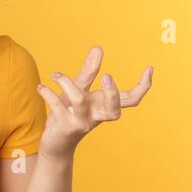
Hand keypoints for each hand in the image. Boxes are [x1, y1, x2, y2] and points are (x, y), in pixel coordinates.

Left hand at [36, 46, 152, 157]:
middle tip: (107, 75)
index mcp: (104, 106)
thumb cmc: (69, 113)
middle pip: (114, 109)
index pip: (131, 99)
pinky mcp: (64, 127)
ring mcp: (81, 123)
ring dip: (67, 84)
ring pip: (80, 102)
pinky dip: (48, 93)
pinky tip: (41, 87)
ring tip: (55, 75)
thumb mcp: (79, 90)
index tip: (150, 69)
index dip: (143, 86)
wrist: (55, 143)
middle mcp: (97, 116)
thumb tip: (98, 48)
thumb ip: (89, 71)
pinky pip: (57, 107)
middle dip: (112, 93)